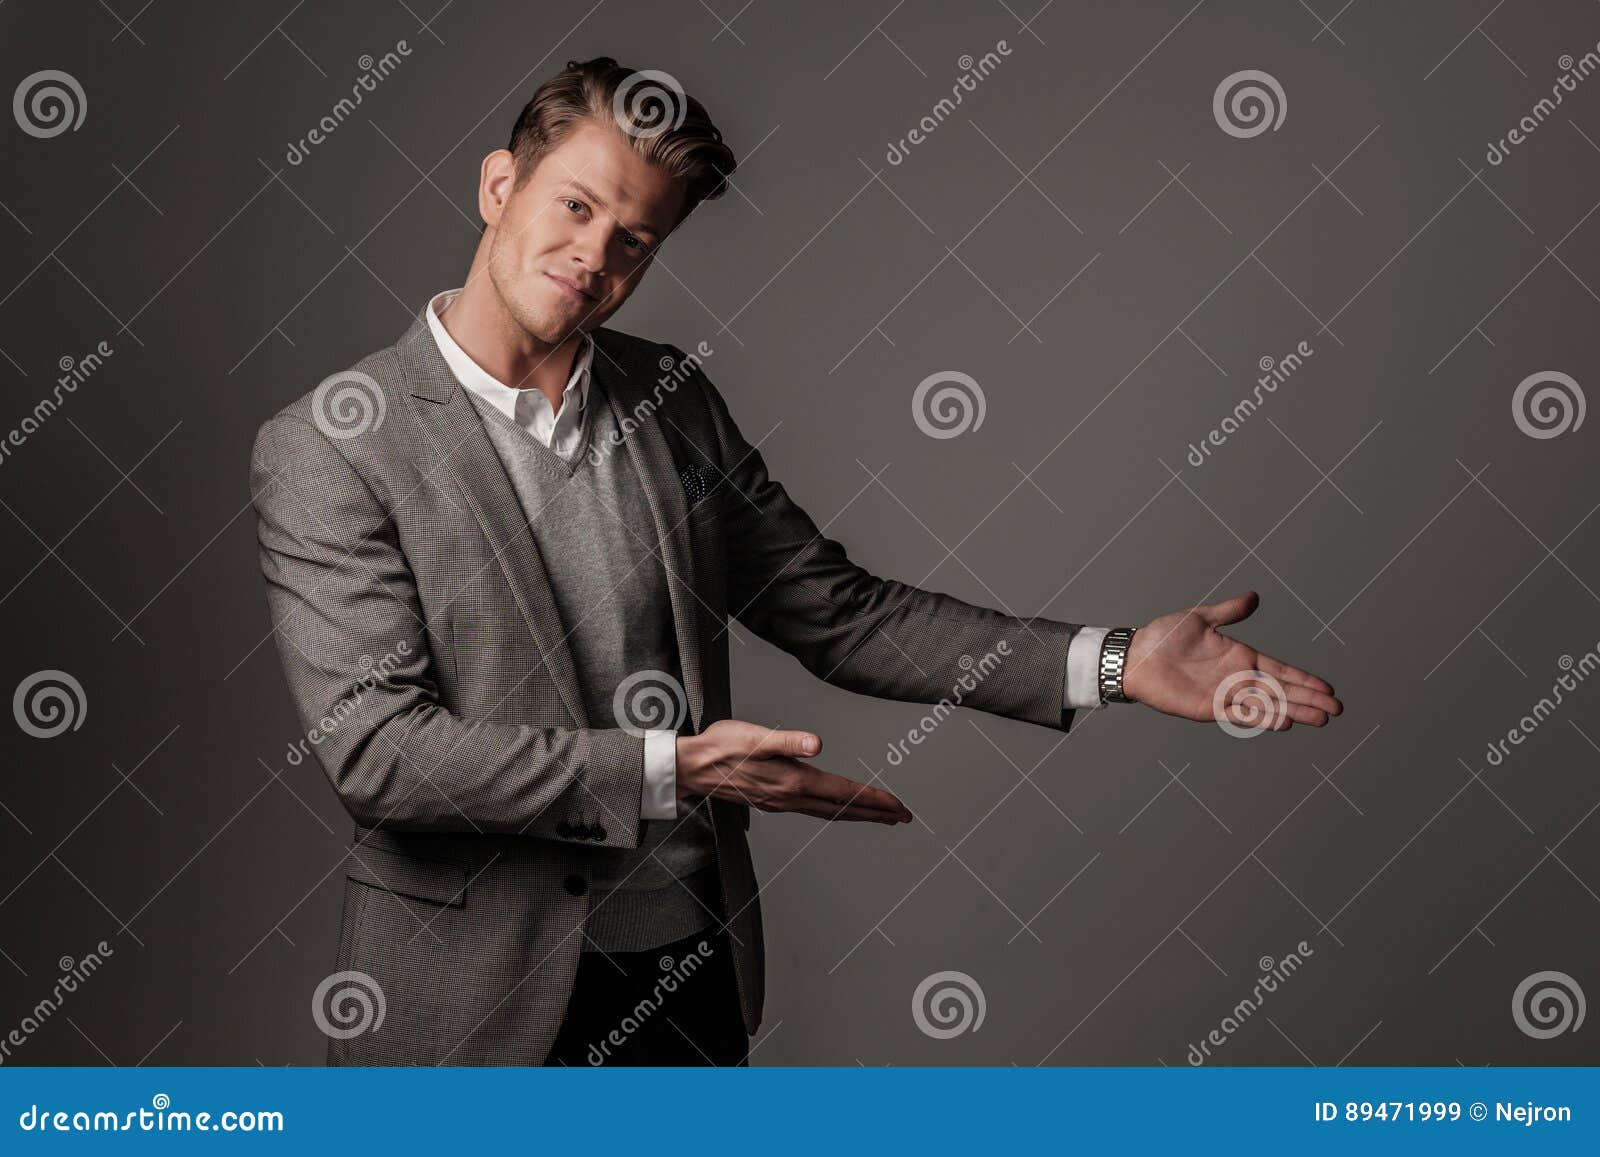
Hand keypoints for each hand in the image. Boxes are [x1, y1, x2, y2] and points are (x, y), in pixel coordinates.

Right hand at [676, 719, 913, 823]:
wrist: (691, 767)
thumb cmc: (721, 746)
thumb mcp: (755, 736)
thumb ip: (789, 740)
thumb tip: (817, 744)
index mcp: (793, 781)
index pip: (843, 793)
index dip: (874, 800)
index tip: (899, 806)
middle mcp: (790, 797)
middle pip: (842, 809)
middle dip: (876, 813)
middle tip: (903, 817)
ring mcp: (782, 802)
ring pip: (829, 813)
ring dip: (858, 815)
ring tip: (881, 816)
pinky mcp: (773, 800)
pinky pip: (814, 811)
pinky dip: (835, 812)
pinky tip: (837, 809)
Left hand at [1120, 591, 1341, 729]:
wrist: (1134, 655)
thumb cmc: (1163, 636)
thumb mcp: (1200, 619)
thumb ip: (1229, 612)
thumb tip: (1254, 597)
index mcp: (1240, 656)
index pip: (1280, 670)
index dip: (1304, 680)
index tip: (1329, 689)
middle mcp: (1237, 678)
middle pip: (1280, 692)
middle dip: (1308, 701)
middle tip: (1335, 712)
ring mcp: (1224, 695)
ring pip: (1266, 706)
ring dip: (1291, 712)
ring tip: (1317, 719)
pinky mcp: (1207, 708)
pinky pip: (1239, 715)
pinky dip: (1260, 719)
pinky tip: (1281, 722)